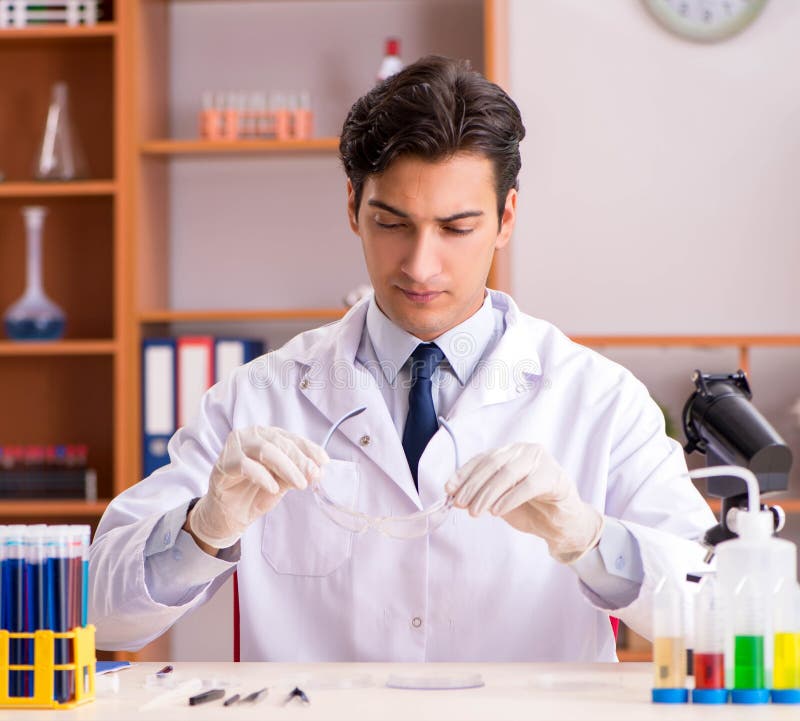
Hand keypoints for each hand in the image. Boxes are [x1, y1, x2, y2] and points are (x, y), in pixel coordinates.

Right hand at [188, 427, 328, 548]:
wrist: (230, 515)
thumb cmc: (256, 493)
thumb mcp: (282, 483)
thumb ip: (296, 474)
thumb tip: (317, 471)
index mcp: (268, 436)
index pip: (292, 438)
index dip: (309, 449)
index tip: (324, 461)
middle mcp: (251, 436)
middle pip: (280, 442)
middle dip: (300, 459)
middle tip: (314, 474)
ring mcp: (235, 447)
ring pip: (264, 450)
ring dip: (286, 467)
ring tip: (299, 484)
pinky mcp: (223, 463)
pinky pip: (244, 465)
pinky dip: (262, 476)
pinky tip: (273, 488)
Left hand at [444, 443, 603, 563]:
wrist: (562, 524)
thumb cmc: (531, 508)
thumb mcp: (498, 500)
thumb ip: (480, 494)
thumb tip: (455, 495)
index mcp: (510, 452)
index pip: (482, 459)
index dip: (463, 474)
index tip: (449, 489)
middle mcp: (524, 450)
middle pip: (492, 464)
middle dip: (473, 485)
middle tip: (461, 504)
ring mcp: (541, 460)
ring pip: (508, 473)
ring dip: (488, 494)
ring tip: (476, 511)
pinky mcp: (554, 476)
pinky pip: (528, 485)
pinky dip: (509, 498)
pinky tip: (497, 511)